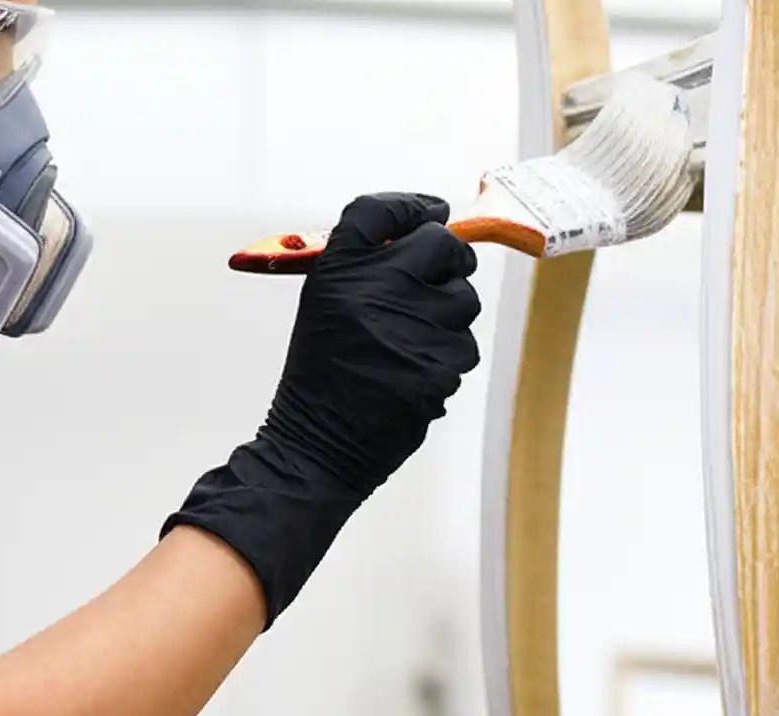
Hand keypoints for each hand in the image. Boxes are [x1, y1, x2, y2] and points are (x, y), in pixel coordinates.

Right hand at [162, 192, 480, 627]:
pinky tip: (414, 372)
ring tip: (412, 341)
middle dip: (448, 259)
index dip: (410, 206)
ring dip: (448, 316)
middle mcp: (372, 291)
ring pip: (463, 299)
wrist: (314, 447)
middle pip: (439, 244)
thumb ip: (367, 269)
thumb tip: (428, 232)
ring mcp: (409, 328)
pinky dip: (447, 357)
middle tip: (439, 275)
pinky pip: (464, 345)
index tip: (430, 210)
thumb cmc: (321, 375)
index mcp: (335, 274)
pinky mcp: (437, 367)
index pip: (376, 212)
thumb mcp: (325, 307)